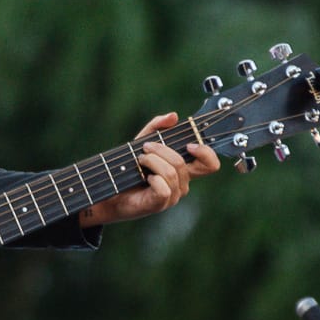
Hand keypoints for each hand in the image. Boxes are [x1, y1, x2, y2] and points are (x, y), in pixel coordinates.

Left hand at [81, 111, 220, 226]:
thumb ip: (157, 127)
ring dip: (152, 160)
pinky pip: (164, 187)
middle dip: (163, 149)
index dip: (205, 152)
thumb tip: (173, 116)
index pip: (210, 164)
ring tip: (140, 160)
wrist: (109, 188)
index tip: (189, 144)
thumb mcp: (142, 141)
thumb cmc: (129, 166)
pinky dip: (152, 178)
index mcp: (183, 169)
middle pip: (186, 163)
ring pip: (172, 172)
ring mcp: (172, 195)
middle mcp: (182, 183)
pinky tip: (142, 177)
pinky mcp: (160, 203)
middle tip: (146, 147)